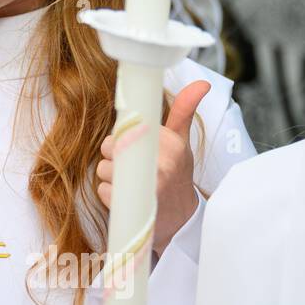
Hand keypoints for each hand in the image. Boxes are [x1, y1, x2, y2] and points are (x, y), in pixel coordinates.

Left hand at [96, 79, 209, 253]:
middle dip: (114, 156)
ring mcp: (149, 186)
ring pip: (104, 168)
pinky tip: (128, 197)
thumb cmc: (178, 176)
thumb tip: (201, 83)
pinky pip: (103, 190)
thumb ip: (184, 111)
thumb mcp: (182, 142)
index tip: (131, 144)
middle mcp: (162, 163)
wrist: (181, 221)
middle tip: (132, 166)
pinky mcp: (134, 206)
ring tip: (131, 183)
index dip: (122, 137)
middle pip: (110, 146)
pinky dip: (109, 195)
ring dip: (111, 177)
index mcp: (172, 144)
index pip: (125, 128)